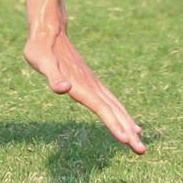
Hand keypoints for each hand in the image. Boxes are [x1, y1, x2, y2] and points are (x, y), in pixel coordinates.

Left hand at [25, 29, 145, 153]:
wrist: (49, 31)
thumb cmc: (40, 49)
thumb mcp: (41, 62)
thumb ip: (53, 77)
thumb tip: (65, 89)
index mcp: (81, 85)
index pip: (101, 108)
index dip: (113, 124)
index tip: (126, 140)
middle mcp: (92, 86)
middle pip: (114, 112)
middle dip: (127, 132)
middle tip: (142, 151)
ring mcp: (93, 84)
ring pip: (115, 108)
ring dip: (128, 125)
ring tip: (139, 143)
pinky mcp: (91, 83)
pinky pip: (111, 102)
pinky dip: (121, 115)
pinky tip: (127, 123)